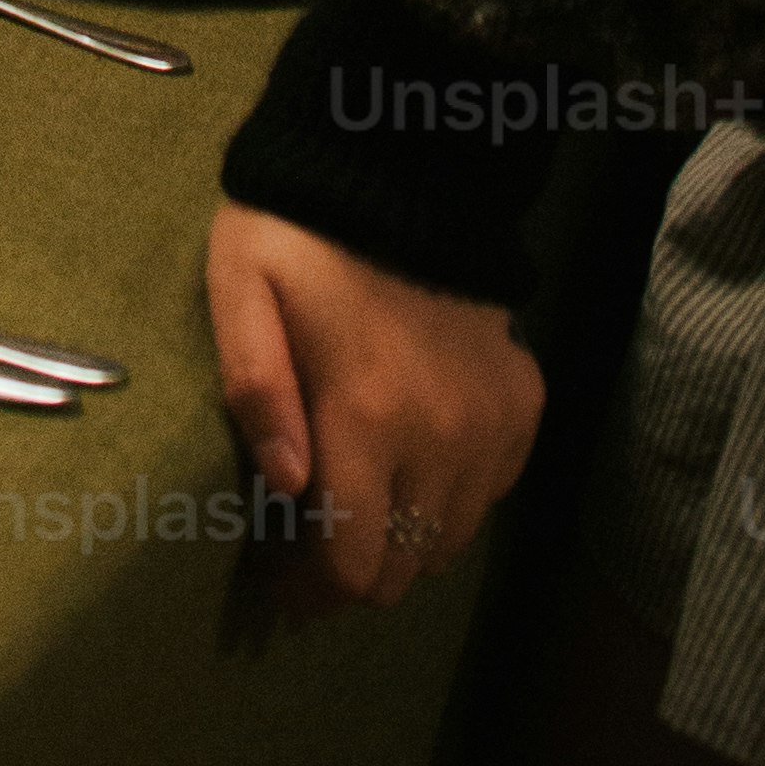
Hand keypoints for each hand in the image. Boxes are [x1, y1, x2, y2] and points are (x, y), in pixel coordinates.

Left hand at [206, 204, 541, 616]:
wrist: (400, 172)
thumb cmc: (299, 234)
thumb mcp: (241, 289)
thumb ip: (256, 389)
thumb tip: (286, 486)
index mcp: (370, 418)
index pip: (353, 565)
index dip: (310, 593)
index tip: (275, 583)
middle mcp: (444, 439)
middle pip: (402, 569)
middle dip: (349, 573)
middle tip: (304, 544)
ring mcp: (493, 427)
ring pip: (448, 542)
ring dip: (398, 541)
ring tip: (354, 505)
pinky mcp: (523, 407)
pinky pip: (488, 494)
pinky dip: (448, 498)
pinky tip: (409, 460)